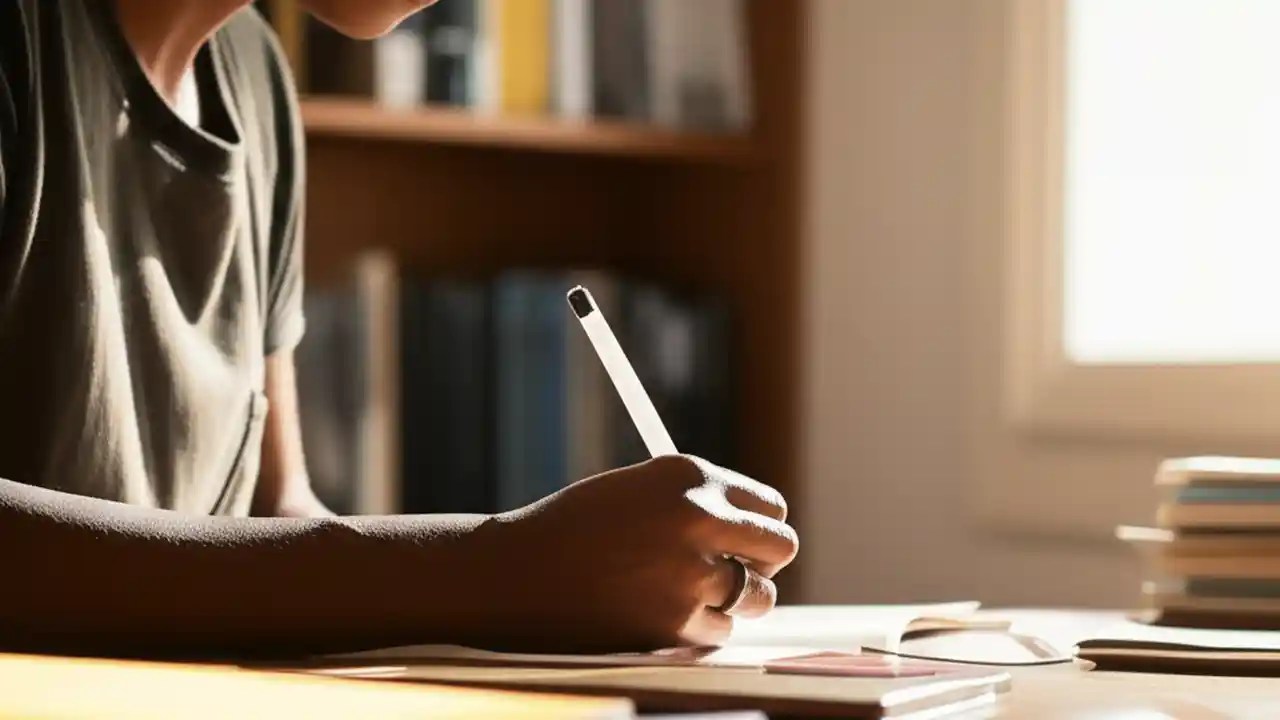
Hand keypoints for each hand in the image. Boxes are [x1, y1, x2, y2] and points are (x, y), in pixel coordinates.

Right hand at [473, 455, 798, 650]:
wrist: (516, 574)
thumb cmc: (573, 530)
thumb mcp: (639, 491)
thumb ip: (695, 504)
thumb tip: (752, 530)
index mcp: (690, 475)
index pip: (770, 504)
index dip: (758, 526)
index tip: (746, 540)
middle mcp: (700, 518)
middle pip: (781, 547)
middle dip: (762, 562)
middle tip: (736, 571)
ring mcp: (692, 574)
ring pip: (758, 596)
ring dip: (735, 601)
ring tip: (690, 595)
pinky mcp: (677, 624)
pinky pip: (720, 632)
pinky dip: (700, 630)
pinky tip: (659, 615)